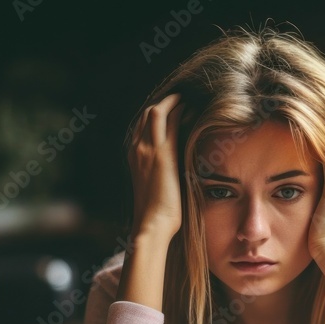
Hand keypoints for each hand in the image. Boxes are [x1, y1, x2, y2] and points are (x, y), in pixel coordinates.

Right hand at [127, 93, 184, 242]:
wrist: (153, 223)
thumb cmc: (158, 212)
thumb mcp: (156, 185)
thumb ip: (162, 170)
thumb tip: (177, 165)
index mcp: (134, 156)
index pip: (142, 125)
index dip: (156, 113)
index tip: (172, 109)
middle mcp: (137, 148)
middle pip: (147, 114)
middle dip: (164, 103)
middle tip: (182, 99)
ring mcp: (148, 149)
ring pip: (156, 112)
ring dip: (172, 102)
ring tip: (187, 99)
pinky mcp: (162, 153)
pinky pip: (169, 122)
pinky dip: (179, 111)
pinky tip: (191, 108)